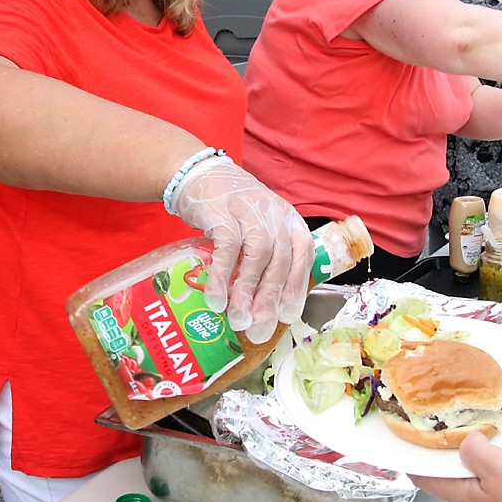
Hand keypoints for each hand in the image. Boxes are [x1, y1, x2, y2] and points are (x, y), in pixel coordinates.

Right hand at [170, 157, 313, 341]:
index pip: (303, 254)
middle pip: (281, 260)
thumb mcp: (257, 227)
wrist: (198, 173)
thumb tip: (263, 309)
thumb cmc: (231, 210)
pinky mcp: (221, 210)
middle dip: (271, 298)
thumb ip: (265, 259)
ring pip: (257, 254)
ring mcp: (248, 209)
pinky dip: (222, 275)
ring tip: (238, 318)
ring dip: (248, 290)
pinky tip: (216, 298)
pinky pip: (226, 246)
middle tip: (258, 328)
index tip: (287, 316)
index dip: (297, 286)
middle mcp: (273, 213)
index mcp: (288, 220)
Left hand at [411, 432, 501, 501]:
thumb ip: (474, 451)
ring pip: (474, 472)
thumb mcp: (495, 466)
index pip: (428, 481)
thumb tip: (468, 442)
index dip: (414, 463)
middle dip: (441, 455)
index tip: (404, 447)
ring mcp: (497, 499)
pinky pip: (495, 471)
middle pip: (449, 476)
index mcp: (466, 497)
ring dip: (468, 453)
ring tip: (465, 431)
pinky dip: (491, 456)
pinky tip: (498, 443)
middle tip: (434, 430)